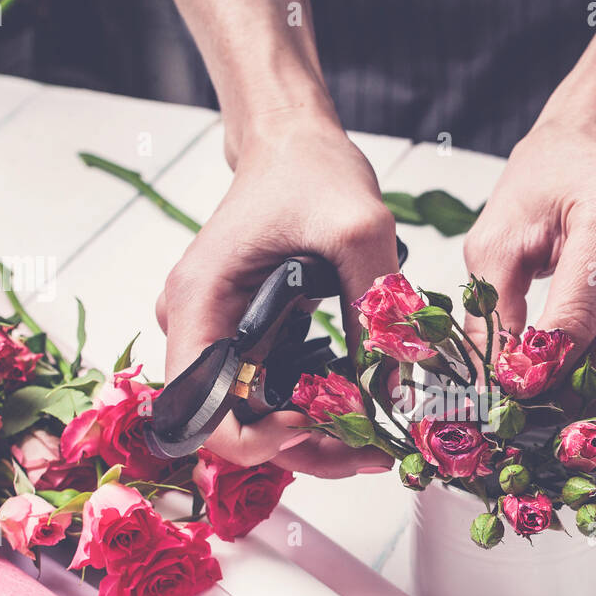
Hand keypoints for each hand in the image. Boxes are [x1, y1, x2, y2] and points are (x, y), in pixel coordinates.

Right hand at [156, 116, 396, 476]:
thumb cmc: (311, 171)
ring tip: (379, 440)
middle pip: (233, 428)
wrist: (295, 143)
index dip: (258, 440)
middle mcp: (198, 329)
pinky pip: (272, 393)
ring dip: (315, 440)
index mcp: (200, 306)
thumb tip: (398, 388)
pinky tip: (364, 411)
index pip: (200, 414)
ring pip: (256, 418)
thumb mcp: (359, 228)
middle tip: (373, 452)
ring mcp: (220, 336)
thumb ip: (377, 306)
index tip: (318, 425)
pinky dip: (316, 412)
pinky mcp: (248, 337)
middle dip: (304, 451)